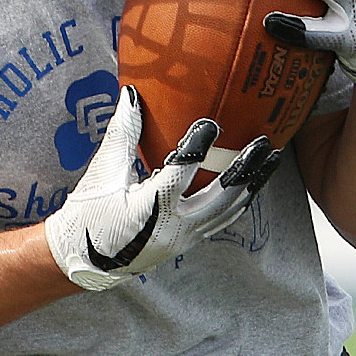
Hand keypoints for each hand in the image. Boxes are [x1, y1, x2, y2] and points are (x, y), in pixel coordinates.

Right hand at [46, 86, 281, 290]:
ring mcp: (184, 239)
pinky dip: (238, 201)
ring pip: (228, 212)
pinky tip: (251, 183)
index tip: (212, 124)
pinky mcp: (187, 244)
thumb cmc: (89, 214)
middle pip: (221, 197)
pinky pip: (221, 221)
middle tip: (264, 144)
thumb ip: (123, 133)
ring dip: (251, 186)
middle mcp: (173, 227)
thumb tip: (131, 94)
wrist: (85, 261)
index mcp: (150, 208)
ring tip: (271, 161)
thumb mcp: (103, 172)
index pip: (181, 172)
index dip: (199, 147)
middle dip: (246, 169)